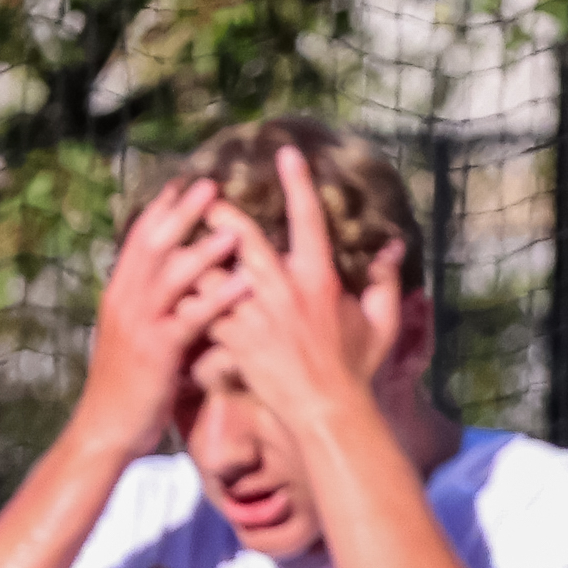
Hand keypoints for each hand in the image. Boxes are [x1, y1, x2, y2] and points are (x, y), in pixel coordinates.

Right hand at [73, 180, 245, 460]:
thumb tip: (179, 295)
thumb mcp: (139, 341)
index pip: (139, 241)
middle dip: (181, 213)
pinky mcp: (158, 351)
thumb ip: (155, 313)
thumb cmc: (130, 390)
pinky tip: (245, 285)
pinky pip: (192, 318)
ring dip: (203, 248)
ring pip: (171, 275)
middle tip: (209, 184)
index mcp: (120, 295)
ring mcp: (140, 323)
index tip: (182, 184)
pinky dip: (219, 298)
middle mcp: (125, 300)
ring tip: (234, 226)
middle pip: (153, 244)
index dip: (160, 211)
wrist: (106, 429)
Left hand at [197, 143, 407, 433]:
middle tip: (206, 195)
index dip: (297, 182)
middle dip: (219, 211)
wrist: (325, 413)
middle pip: (240, 235)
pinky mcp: (230, 336)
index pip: (307, 219)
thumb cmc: (356, 369)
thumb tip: (393, 248)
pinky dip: (187, 293)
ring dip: (194, 252)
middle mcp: (280, 289)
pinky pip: (199, 306)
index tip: (286, 154)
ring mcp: (250, 313)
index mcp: (317, 279)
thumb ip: (384, 282)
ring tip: (179, 239)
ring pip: (210, 267)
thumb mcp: (381, 324)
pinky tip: (174, 286)